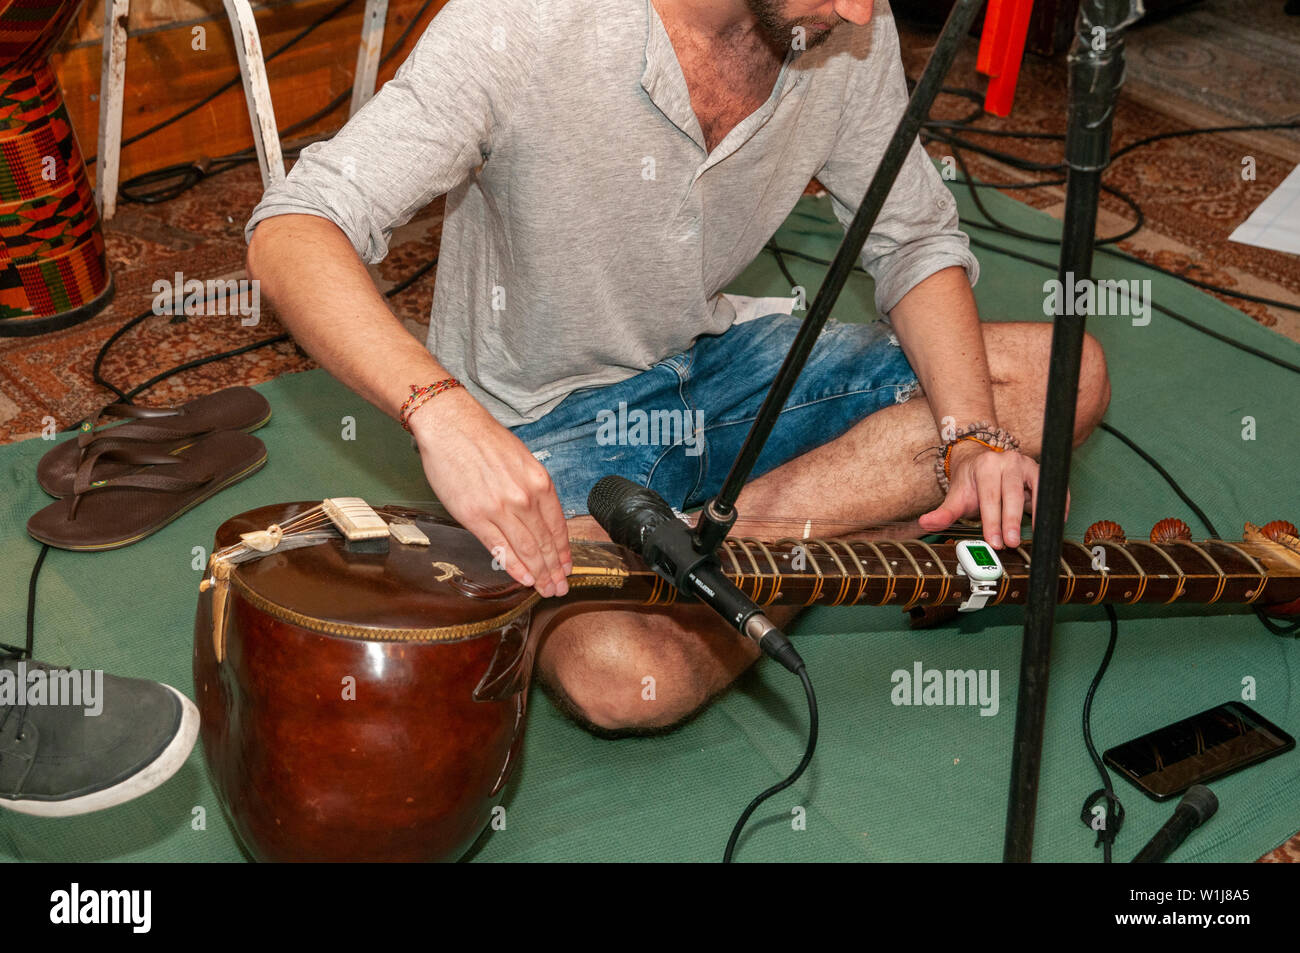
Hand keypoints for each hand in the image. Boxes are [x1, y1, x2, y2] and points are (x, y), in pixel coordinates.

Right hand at [409, 388, 570, 595]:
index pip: (558, 526)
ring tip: (545, 589)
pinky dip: (514, 567)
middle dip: (554, 569)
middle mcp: (524, 498)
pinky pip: (499, 548)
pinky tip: (524, 578)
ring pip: (526, 550)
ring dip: (538, 573)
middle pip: (545, 543)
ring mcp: (499, 509)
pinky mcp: (474, 516)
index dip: (564, 551)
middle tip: (560, 587)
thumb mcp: (523, 460)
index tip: (567, 567)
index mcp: (539, 482)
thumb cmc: (485, 439)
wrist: (451, 426)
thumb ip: (534, 489)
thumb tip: (540, 517)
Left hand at [918, 442, 1063, 548]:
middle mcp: (1008, 461)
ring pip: (1036, 489)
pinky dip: (1056, 505)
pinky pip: (1052, 488)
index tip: (994, 541)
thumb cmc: (971, 482)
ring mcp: (1026, 464)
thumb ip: (944, 513)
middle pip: (1012, 494)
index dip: (992, 521)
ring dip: (1038, 513)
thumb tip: (926, 523)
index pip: (989, 497)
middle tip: (1011, 542)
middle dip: (1011, 521)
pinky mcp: (1041, 470)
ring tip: (1039, 535)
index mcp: (985, 466)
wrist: (982, 460)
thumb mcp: (956, 497)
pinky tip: (1056, 521)